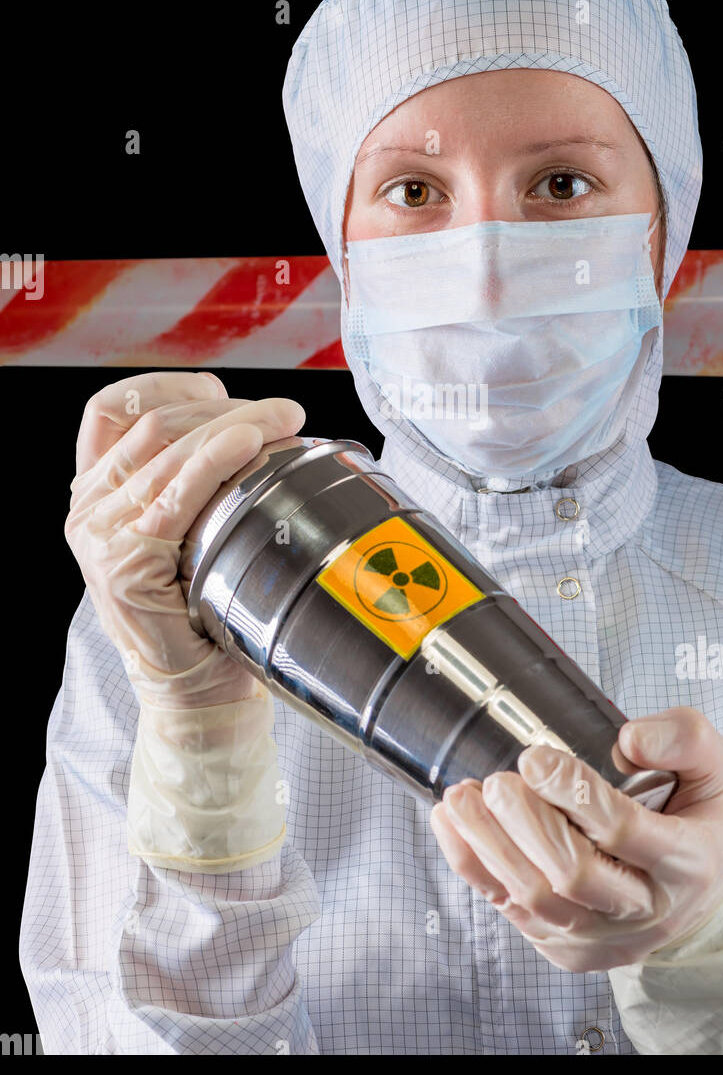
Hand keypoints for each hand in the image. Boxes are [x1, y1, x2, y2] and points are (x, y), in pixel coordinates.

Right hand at [65, 370, 304, 709]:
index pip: (116, 408)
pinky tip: (251, 444)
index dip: (168, 385)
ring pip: (168, 449)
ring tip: (284, 419)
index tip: (222, 388)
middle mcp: (87, 508)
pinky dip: (216, 459)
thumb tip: (250, 421)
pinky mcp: (121, 562)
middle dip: (225, 407)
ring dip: (235, 424)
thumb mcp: (188, 531)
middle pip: (154, 424)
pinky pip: (176, 493)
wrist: (196, 689)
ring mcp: (99, 535)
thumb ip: (191, 480)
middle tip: (283, 410)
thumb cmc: (204, 609)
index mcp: (96, 492)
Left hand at [429, 706, 722, 971]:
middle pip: (573, 874)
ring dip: (488, 846)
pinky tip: (451, 823)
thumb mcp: (714, 768)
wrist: (694, 901)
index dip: (573, 793)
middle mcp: (644, 909)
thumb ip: (684, 739)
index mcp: (685, 861)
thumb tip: (628, 740)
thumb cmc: (693, 821)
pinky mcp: (564, 947)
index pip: (623, 830)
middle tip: (497, 782)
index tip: (534, 758)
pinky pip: (509, 911)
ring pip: (534, 899)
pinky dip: (473, 866)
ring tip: (461, 798)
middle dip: (525, 825)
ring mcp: (601, 936)